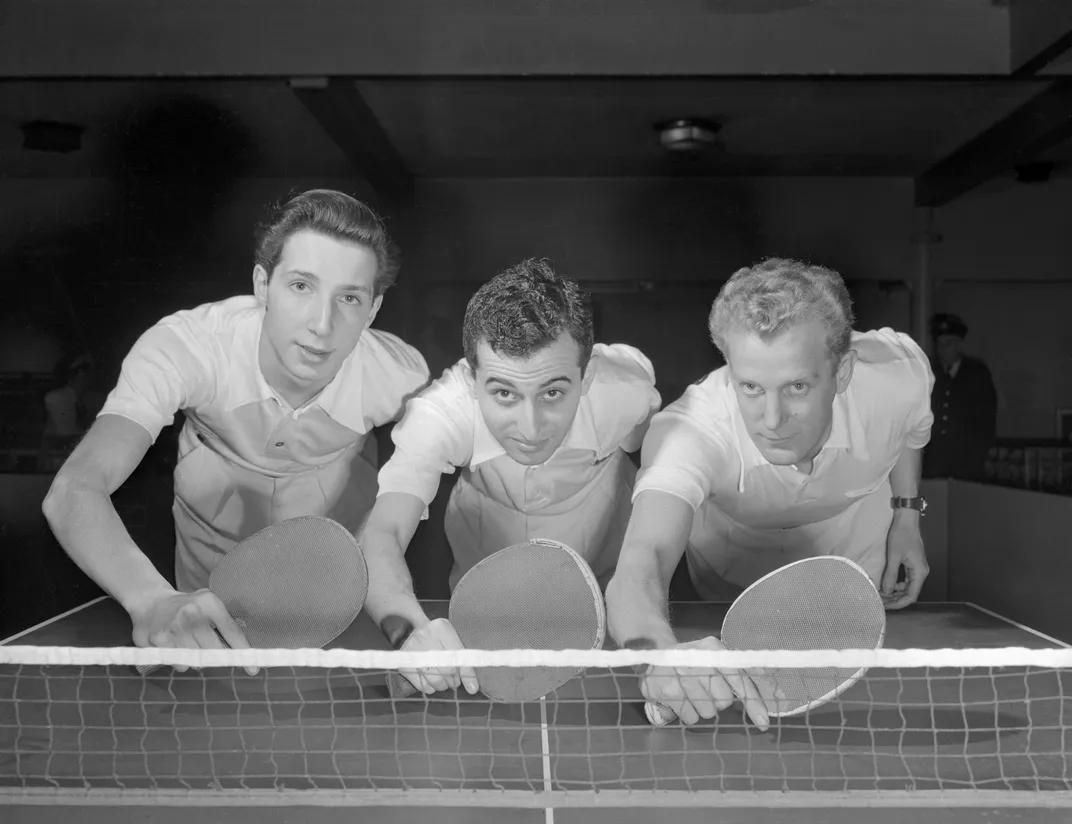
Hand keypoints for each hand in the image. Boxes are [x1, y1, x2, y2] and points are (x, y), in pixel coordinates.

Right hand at [130, 588, 254, 673]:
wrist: (149, 601)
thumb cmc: (187, 606)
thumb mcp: (208, 604)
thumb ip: (224, 622)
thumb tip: (244, 649)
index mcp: (210, 603)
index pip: (232, 631)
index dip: (243, 651)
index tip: (253, 668)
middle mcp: (192, 615)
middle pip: (215, 650)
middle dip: (217, 655)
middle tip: (212, 651)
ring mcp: (174, 628)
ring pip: (198, 660)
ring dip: (198, 658)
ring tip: (190, 643)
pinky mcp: (159, 641)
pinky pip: (180, 663)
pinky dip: (182, 661)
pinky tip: (176, 646)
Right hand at [398, 618, 479, 695]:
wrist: (408, 630)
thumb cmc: (435, 636)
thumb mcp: (450, 637)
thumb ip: (463, 657)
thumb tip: (472, 687)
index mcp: (442, 629)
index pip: (458, 656)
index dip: (467, 674)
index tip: (473, 688)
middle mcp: (426, 639)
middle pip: (448, 670)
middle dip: (454, 680)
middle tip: (454, 681)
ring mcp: (414, 653)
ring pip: (436, 681)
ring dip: (443, 685)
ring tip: (443, 680)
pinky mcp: (405, 666)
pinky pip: (424, 686)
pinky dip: (431, 687)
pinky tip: (431, 679)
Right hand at [639, 636, 775, 729]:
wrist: (654, 654)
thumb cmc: (692, 659)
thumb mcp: (716, 658)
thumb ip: (743, 673)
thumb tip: (776, 688)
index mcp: (713, 648)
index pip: (738, 679)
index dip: (753, 702)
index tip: (763, 722)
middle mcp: (696, 659)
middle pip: (723, 700)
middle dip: (717, 701)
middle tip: (704, 689)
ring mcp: (679, 675)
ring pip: (707, 712)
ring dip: (701, 708)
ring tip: (689, 693)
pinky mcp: (664, 690)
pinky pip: (689, 717)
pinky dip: (687, 713)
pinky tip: (679, 699)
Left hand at [882, 516, 928, 609]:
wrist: (906, 521)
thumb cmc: (901, 536)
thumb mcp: (894, 556)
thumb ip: (890, 575)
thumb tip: (886, 591)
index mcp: (920, 573)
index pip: (911, 596)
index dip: (899, 604)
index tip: (886, 607)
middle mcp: (921, 573)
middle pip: (909, 593)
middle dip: (895, 599)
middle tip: (880, 602)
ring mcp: (917, 569)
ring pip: (907, 587)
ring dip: (895, 593)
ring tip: (881, 596)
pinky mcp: (912, 565)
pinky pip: (905, 580)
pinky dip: (896, 585)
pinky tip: (886, 586)